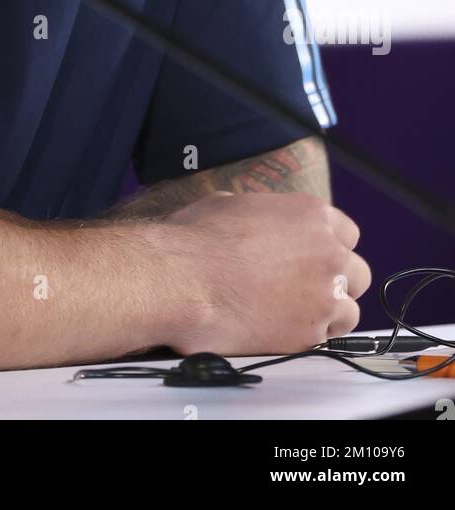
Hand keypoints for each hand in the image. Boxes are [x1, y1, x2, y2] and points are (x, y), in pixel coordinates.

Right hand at [139, 190, 371, 354]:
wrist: (184, 279)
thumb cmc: (199, 237)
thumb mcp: (231, 204)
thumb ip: (263, 215)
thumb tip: (257, 223)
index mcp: (311, 214)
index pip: (348, 233)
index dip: (330, 247)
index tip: (314, 258)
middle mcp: (328, 253)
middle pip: (358, 272)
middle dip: (338, 280)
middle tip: (309, 287)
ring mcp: (323, 296)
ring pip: (350, 310)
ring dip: (330, 312)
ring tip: (297, 314)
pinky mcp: (309, 333)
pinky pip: (325, 338)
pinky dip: (309, 336)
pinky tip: (282, 329)